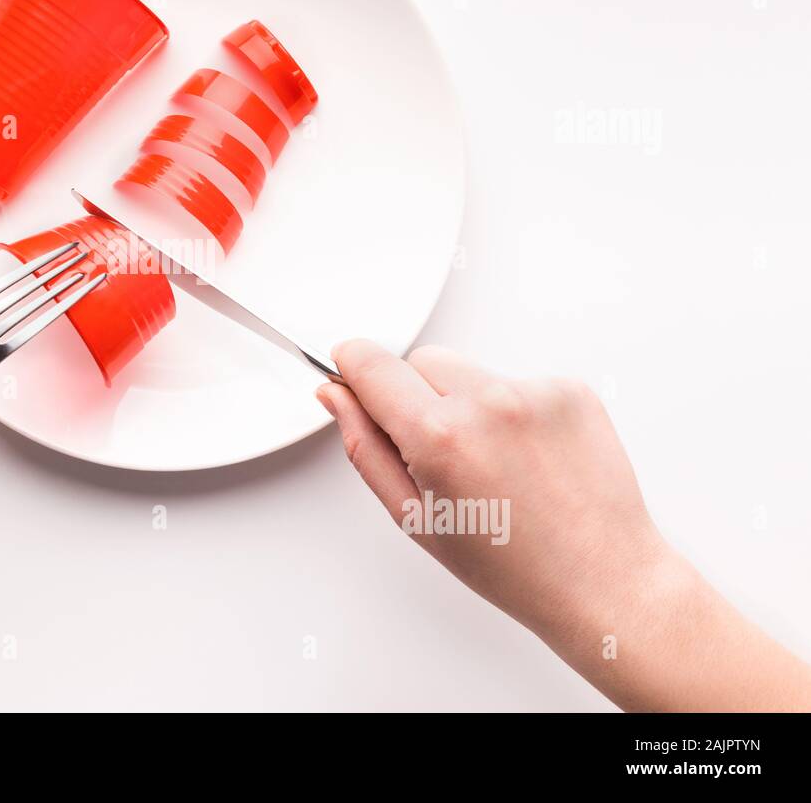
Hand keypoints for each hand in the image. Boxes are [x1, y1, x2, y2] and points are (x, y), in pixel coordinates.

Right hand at [318, 341, 810, 710]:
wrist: (603, 578)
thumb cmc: (511, 564)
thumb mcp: (414, 517)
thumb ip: (366, 447)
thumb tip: (336, 395)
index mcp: (439, 436)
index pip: (372, 364)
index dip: (352, 365)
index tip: (349, 370)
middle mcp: (487, 402)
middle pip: (420, 360)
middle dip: (415, 395)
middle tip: (440, 454)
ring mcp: (535, 392)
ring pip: (468, 370)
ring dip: (465, 402)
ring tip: (493, 462)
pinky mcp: (571, 389)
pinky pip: (515, 381)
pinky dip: (511, 410)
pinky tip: (528, 457)